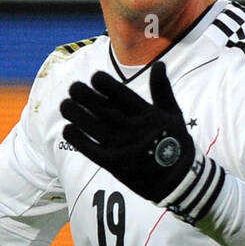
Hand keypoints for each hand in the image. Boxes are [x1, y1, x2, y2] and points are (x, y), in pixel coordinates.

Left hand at [60, 60, 195, 203]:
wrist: (179, 181)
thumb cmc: (176, 143)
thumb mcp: (173, 114)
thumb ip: (162, 90)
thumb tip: (159, 64)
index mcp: (146, 115)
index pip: (122, 95)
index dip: (105, 84)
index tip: (94, 77)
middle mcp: (132, 129)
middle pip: (103, 109)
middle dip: (85, 96)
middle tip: (73, 88)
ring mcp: (122, 147)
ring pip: (93, 127)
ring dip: (76, 115)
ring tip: (65, 105)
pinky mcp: (114, 165)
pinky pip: (91, 150)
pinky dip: (78, 139)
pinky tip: (68, 129)